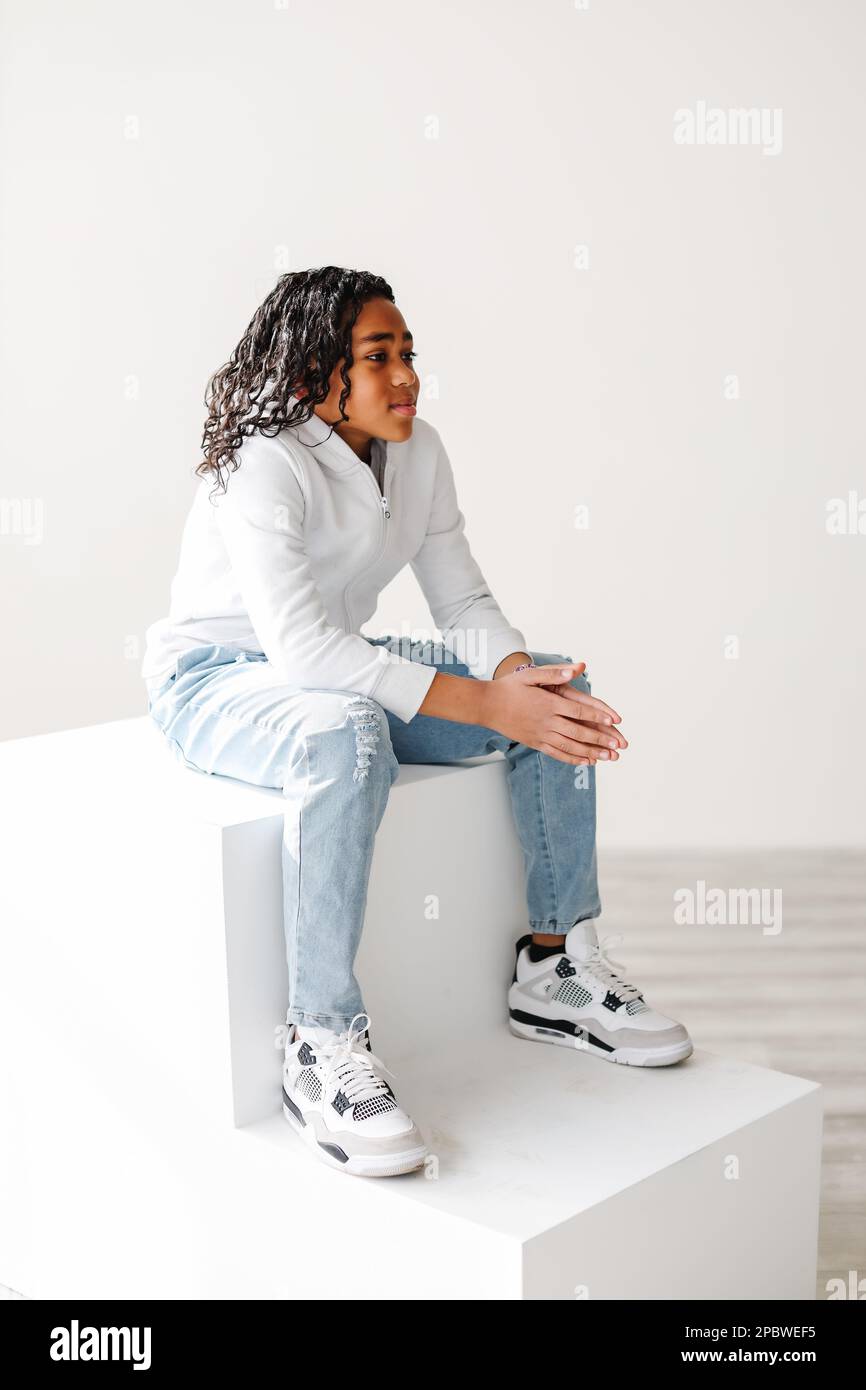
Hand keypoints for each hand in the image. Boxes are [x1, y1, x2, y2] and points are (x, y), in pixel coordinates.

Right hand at [481, 661, 627, 766]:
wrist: (486, 705)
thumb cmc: (509, 687)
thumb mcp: (531, 674)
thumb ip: (555, 672)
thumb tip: (578, 668)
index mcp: (549, 703)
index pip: (580, 710)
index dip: (599, 716)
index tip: (615, 720)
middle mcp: (546, 721)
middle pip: (579, 732)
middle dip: (601, 739)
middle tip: (619, 745)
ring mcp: (541, 735)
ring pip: (570, 746)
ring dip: (591, 752)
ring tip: (608, 758)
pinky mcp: (535, 743)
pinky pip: (557, 753)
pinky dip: (573, 758)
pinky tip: (587, 762)